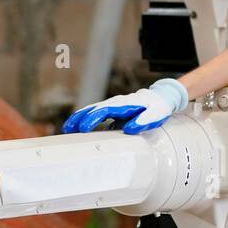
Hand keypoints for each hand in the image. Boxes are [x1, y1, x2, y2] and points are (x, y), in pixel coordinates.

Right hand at [62, 78, 188, 134]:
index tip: (83, 128)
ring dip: (80, 117)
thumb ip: (143, 121)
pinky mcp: (113, 110)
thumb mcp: (156, 115)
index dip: (93, 119)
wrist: (160, 98)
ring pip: (93, 109)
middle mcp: (116, 102)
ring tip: (67, 128)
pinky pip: (97, 113)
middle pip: (94, 108)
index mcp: (125, 104)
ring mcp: (114, 105)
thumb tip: (130, 129)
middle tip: (68, 129)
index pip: (105, 111)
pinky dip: (86, 118)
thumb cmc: (158, 107)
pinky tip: (79, 128)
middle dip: (80, 118)